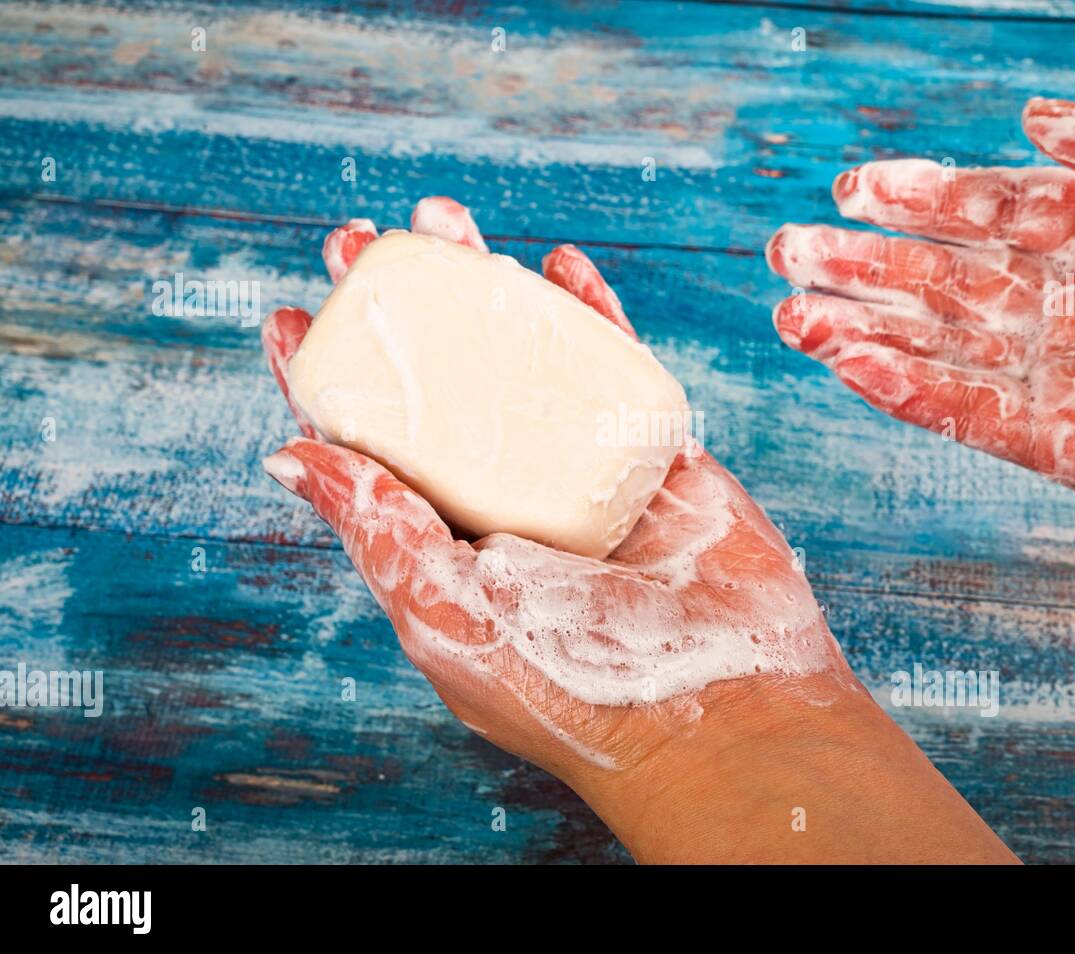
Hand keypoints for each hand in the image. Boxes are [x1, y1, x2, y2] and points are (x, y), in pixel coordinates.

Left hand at [261, 199, 1014, 862]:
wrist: (719, 712)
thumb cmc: (574, 690)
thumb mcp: (449, 616)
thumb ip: (379, 533)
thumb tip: (289, 455)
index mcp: (443, 545)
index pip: (367, 448)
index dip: (326, 381)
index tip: (295, 316)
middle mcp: (505, 501)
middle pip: (439, 384)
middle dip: (399, 312)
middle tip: (363, 243)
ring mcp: (578, 473)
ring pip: (520, 362)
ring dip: (481, 291)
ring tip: (443, 223)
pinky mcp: (648, 456)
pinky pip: (612, 369)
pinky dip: (590, 314)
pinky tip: (558, 266)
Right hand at [767, 94, 1074, 544]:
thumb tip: (1031, 120)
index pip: (988, 207)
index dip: (919, 196)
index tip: (853, 186)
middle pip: (946, 282)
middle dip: (865, 267)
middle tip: (788, 250)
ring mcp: (1073, 376)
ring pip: (944, 351)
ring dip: (866, 334)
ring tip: (794, 314)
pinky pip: (977, 419)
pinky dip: (915, 394)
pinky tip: (858, 367)